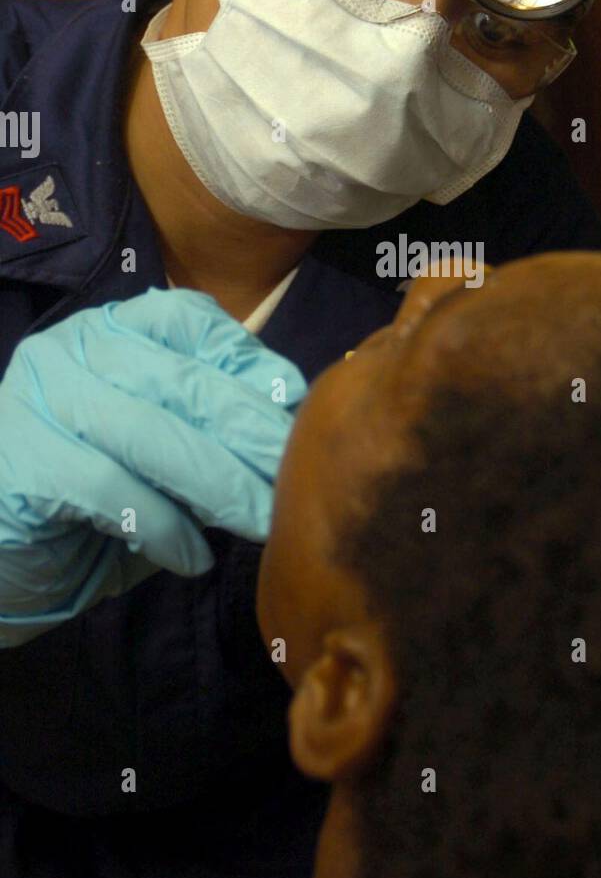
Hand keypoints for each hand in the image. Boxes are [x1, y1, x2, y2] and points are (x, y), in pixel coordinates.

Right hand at [0, 288, 305, 646]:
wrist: (6, 556)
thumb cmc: (95, 501)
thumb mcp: (163, 454)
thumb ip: (210, 431)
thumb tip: (292, 432)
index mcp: (111, 330)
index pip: (189, 320)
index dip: (247, 360)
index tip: (294, 402)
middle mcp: (71, 349)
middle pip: (180, 379)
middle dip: (248, 429)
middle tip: (293, 475)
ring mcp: (39, 399)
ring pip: (149, 432)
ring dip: (216, 482)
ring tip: (259, 520)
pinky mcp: (21, 460)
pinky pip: (108, 488)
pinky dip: (162, 525)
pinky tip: (193, 556)